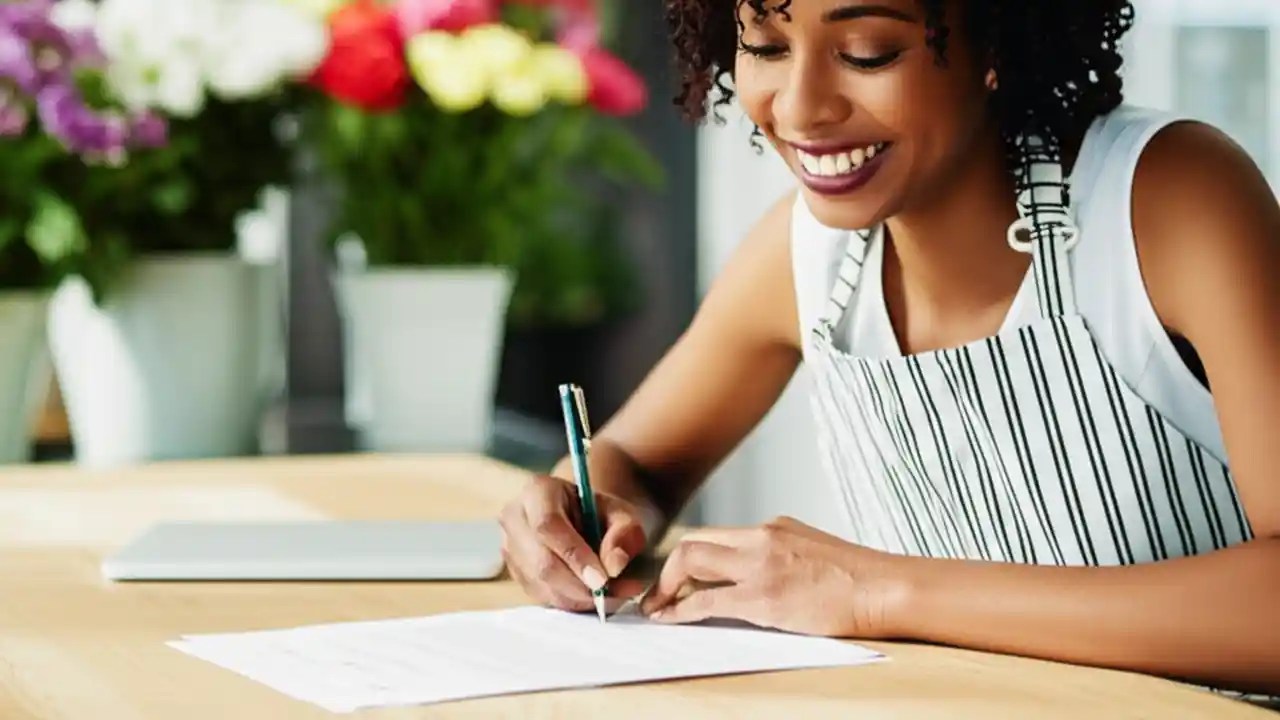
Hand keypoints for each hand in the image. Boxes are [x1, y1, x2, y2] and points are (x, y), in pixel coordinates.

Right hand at [499, 474, 652, 612]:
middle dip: (577, 585)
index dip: (574, 555)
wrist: (578, 517)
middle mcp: (515, 517)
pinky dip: (568, 602)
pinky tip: (588, 596)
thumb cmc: (598, 512)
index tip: (602, 579)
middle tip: (609, 595)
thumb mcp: (621, 513)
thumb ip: (624, 533)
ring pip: (539, 583)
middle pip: (540, 561)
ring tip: (607, 596)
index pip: (548, 525)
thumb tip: (614, 565)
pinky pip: (539, 595)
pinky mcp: (513, 571)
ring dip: (575, 597)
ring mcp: (509, 546)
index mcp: (538, 491)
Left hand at [639, 516, 906, 637]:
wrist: (884, 587)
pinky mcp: (762, 597)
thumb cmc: (859, 579)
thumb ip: (782, 554)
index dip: (689, 556)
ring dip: (666, 587)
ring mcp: (759, 566)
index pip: (716, 535)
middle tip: (656, 594)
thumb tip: (760, 573)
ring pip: (690, 562)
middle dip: (667, 570)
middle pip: (694, 543)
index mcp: (773, 527)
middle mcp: (760, 538)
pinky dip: (681, 610)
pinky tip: (671, 620)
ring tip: (656, 609)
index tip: (677, 577)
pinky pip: (706, 601)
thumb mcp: (813, 551)